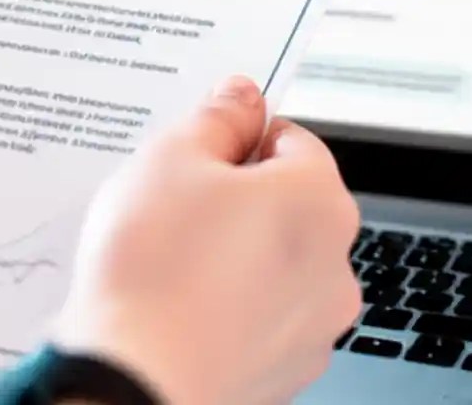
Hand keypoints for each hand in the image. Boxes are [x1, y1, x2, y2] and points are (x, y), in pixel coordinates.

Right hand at [52, 76, 360, 404]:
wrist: (137, 379)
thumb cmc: (154, 269)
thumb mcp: (169, 159)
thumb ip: (215, 119)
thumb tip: (240, 96)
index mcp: (317, 199)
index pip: (290, 140)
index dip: (236, 139)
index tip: (196, 153)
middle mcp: (333, 263)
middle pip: (286, 204)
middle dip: (233, 200)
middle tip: (171, 207)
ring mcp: (314, 324)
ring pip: (274, 264)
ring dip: (233, 255)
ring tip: (170, 263)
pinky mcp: (285, 368)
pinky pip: (260, 317)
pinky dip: (228, 307)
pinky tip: (178, 305)